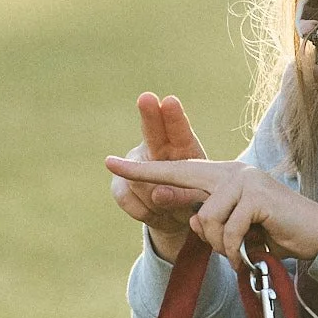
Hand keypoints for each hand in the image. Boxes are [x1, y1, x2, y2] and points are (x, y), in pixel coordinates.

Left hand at [103, 148, 317, 268]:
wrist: (316, 237)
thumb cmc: (275, 235)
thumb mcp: (237, 230)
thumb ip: (214, 221)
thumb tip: (191, 218)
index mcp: (224, 177)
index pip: (178, 172)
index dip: (144, 170)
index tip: (110, 163)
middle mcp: (231, 172)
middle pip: (180, 176)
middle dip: (146, 177)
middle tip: (113, 164)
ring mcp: (245, 181)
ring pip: (206, 220)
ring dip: (220, 247)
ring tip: (240, 252)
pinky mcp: (257, 197)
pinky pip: (228, 232)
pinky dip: (235, 252)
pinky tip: (249, 257)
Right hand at [109, 92, 209, 259]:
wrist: (176, 219)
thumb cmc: (194, 204)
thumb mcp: (197, 203)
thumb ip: (183, 198)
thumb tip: (158, 193)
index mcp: (184, 148)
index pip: (179, 131)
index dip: (174, 117)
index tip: (170, 101)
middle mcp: (158, 149)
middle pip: (153, 132)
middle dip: (150, 116)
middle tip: (147, 98)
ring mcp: (136, 164)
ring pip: (139, 180)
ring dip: (156, 201)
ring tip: (173, 211)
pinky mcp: (120, 185)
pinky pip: (127, 197)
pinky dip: (143, 212)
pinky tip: (155, 214)